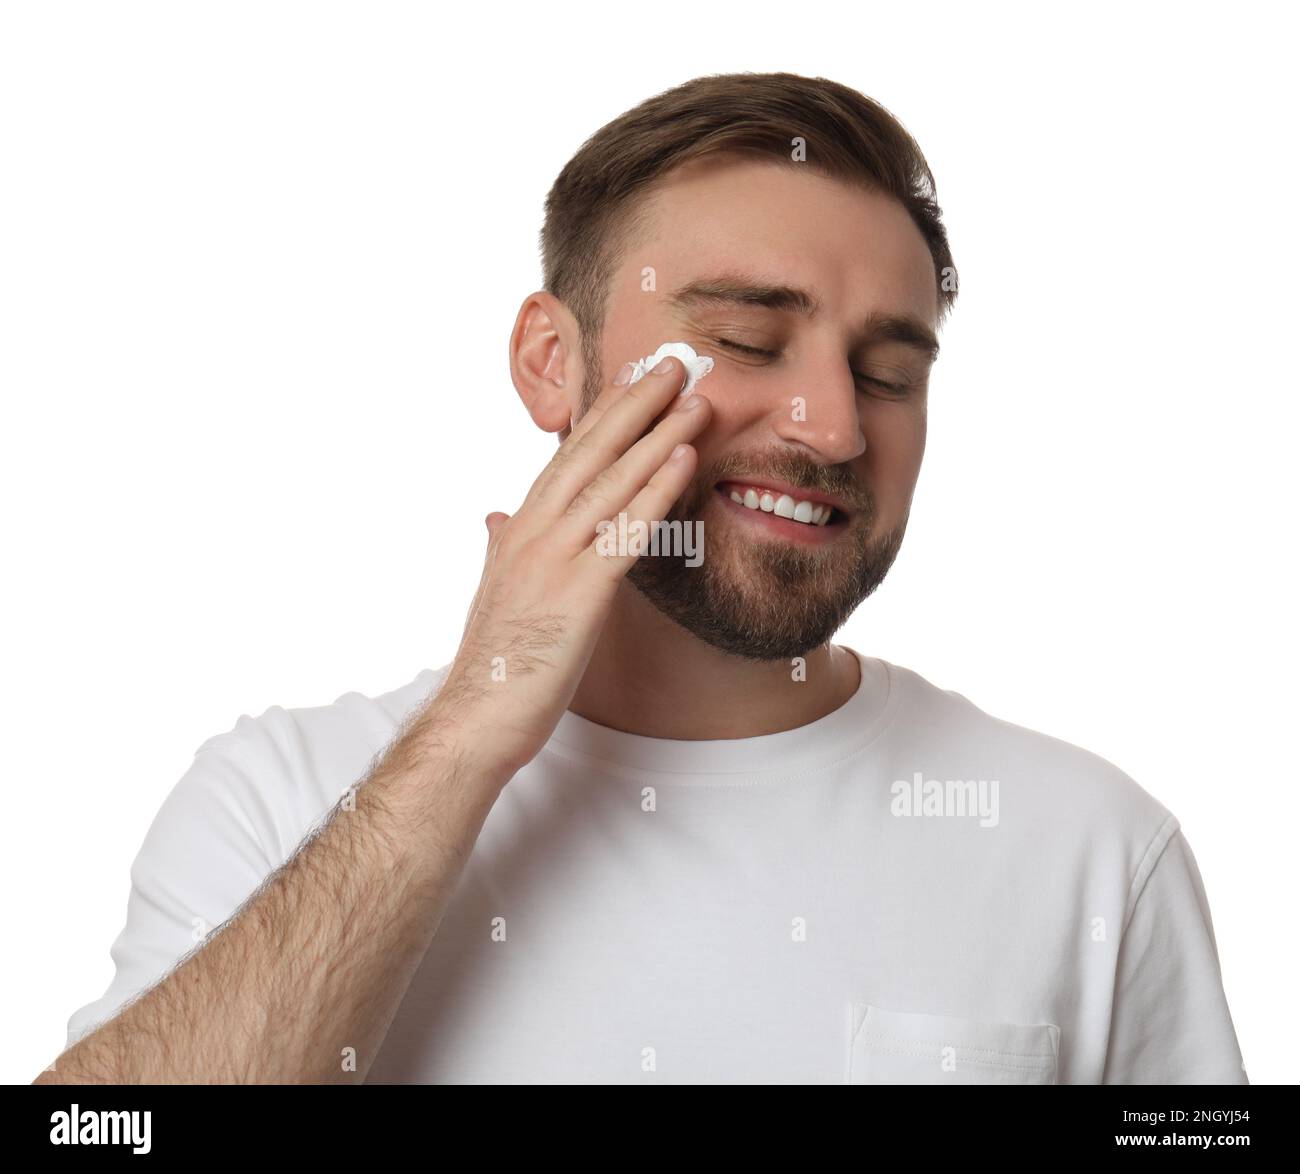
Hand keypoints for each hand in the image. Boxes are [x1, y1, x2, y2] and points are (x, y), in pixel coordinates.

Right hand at [429, 356, 711, 781]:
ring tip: (695, 397)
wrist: (476, 718)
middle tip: (673, 363)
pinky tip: (685, 459)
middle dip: (634, 403)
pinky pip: (627, 529)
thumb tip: (496, 516)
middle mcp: (534, 531)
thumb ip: (502, 547)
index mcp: (519, 530)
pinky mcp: (580, 590)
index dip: (602, 415)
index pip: (566, 457)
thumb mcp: (497, 590)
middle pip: (591, 452)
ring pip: (613, 480)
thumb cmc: (495, 662)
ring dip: (657, 434)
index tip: (633, 380)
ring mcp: (555, 556)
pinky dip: (658, 489)